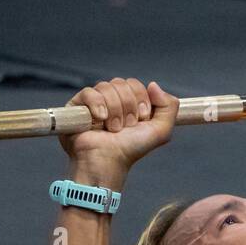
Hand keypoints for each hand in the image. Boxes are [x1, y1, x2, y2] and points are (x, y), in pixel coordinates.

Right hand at [60, 78, 177, 173]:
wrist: (108, 161)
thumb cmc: (131, 149)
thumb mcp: (161, 131)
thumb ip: (169, 106)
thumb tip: (153, 84)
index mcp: (129, 103)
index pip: (135, 84)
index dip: (141, 99)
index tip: (141, 119)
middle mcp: (111, 100)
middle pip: (121, 83)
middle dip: (128, 106)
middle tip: (125, 126)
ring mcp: (93, 102)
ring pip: (106, 87)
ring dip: (114, 110)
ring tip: (112, 129)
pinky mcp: (76, 106)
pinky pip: (88, 92)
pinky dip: (97, 105)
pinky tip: (99, 121)